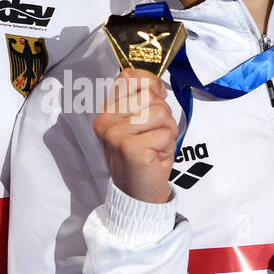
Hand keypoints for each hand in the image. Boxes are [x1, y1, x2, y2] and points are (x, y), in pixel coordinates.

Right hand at [93, 70, 177, 204]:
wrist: (137, 195)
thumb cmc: (142, 157)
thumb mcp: (138, 124)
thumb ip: (142, 100)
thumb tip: (156, 85)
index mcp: (105, 113)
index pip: (128, 77)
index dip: (150, 84)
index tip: (158, 99)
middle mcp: (105, 121)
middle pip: (149, 95)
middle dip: (163, 114)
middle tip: (155, 136)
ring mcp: (115, 135)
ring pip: (160, 112)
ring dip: (167, 130)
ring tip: (156, 146)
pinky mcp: (130, 147)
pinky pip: (165, 132)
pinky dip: (168, 145)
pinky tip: (156, 157)